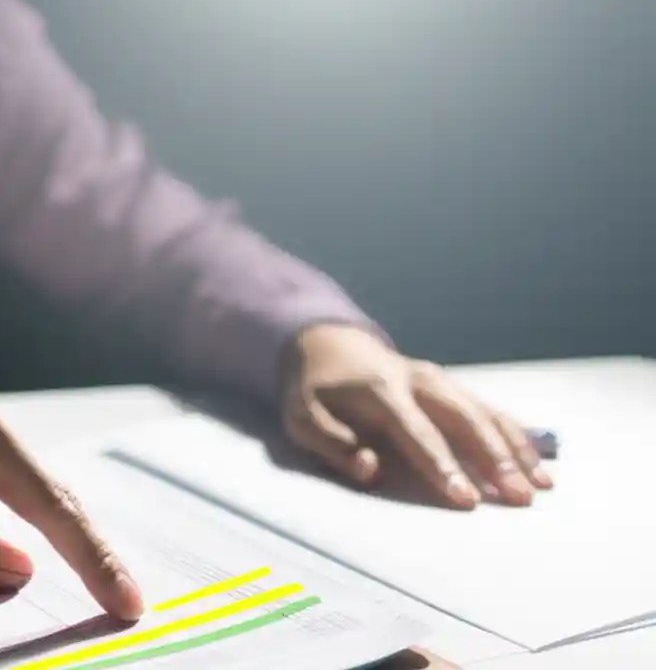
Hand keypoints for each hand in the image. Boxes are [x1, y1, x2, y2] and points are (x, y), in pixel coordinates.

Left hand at [281, 324, 552, 508]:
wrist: (328, 342)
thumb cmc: (314, 390)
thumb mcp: (300, 417)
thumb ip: (331, 443)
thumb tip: (370, 467)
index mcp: (381, 390)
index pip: (417, 433)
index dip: (443, 467)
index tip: (467, 500)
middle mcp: (418, 380)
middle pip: (463, 420)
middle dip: (495, 460)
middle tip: (520, 498)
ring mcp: (439, 380)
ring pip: (484, 413)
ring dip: (515, 449)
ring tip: (541, 486)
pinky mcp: (451, 385)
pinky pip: (489, 408)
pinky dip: (515, 435)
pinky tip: (537, 463)